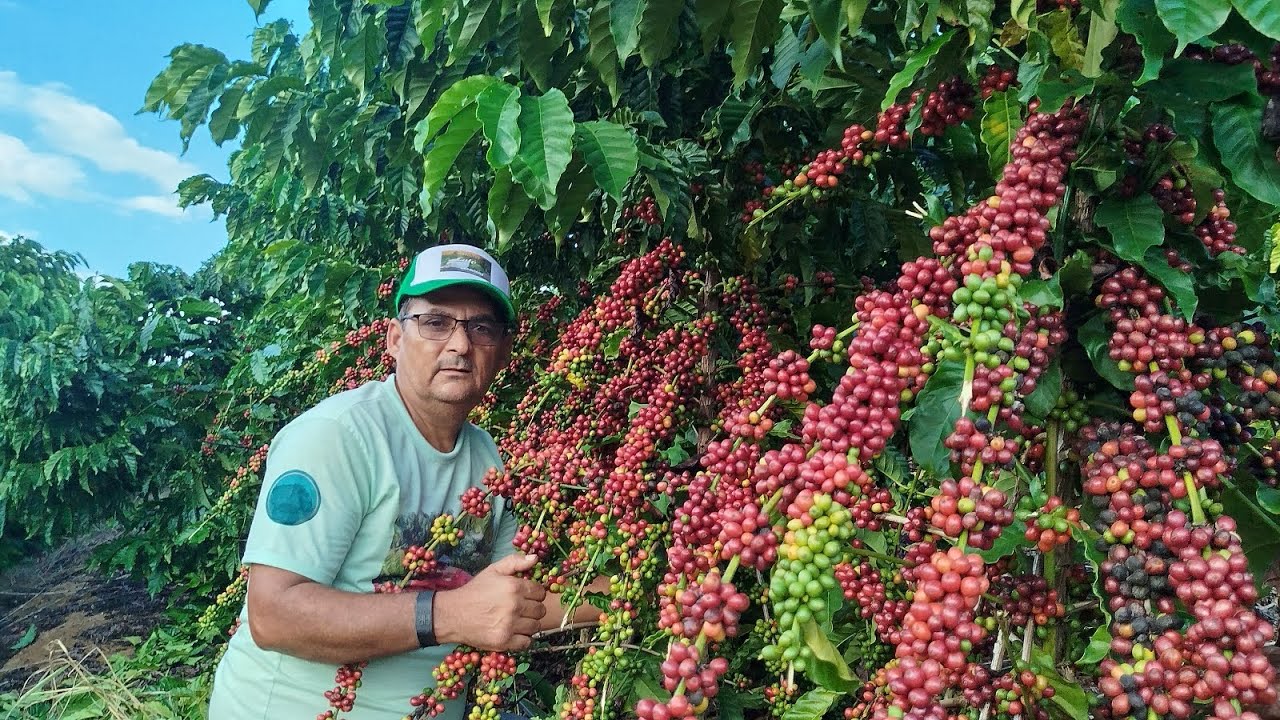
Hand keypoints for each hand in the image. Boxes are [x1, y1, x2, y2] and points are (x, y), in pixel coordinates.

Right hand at [432, 553, 546, 650]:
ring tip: (518, 621)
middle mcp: (515, 606)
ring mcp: (510, 625)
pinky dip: (524, 639)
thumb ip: (515, 562)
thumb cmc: (475, 591)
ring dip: (530, 624)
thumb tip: (535, 558)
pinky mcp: (504, 641)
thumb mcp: (493, 570)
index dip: (535, 594)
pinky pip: (527, 643)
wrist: (453, 614)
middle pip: (540, 610)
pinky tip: (515, 633)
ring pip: (536, 627)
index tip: (527, 596)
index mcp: (514, 587)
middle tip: (522, 609)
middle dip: (534, 609)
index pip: (540, 592)